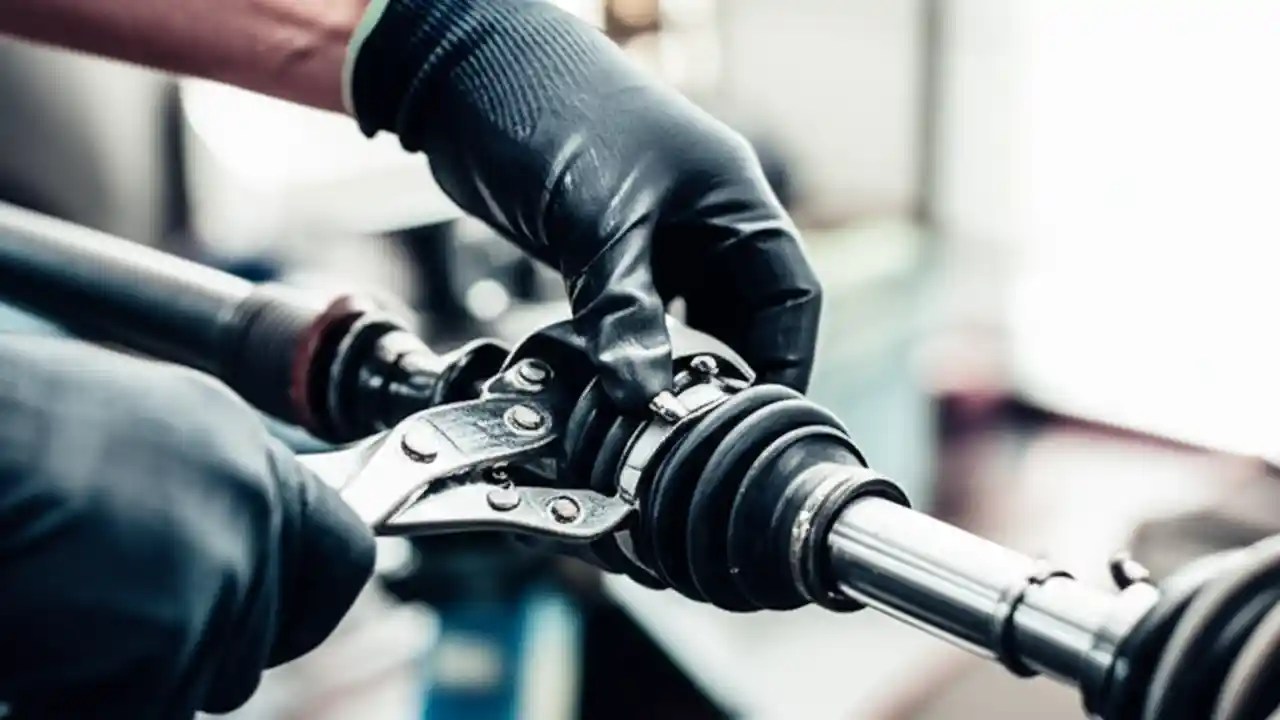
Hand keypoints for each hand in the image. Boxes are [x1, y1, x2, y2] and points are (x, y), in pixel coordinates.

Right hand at [0, 338, 373, 717]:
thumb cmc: (5, 441)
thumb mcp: (120, 442)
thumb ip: (187, 501)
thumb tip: (215, 569)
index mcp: (237, 445)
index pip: (342, 551)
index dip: (306, 608)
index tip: (276, 630)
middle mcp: (247, 501)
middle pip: (253, 641)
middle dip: (180, 658)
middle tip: (96, 623)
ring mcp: (216, 568)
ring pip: (196, 685)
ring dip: (123, 679)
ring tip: (50, 614)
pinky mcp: (168, 637)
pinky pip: (143, 710)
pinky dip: (79, 699)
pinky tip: (34, 650)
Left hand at [347, 0, 821, 409]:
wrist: (462, 72)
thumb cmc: (550, 109)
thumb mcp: (599, 216)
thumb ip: (624, 307)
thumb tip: (641, 394)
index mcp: (732, 195)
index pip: (791, 293)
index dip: (787, 359)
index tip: (764, 420)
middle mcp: (703, 216)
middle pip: (745, 313)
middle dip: (732, 370)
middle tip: (705, 428)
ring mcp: (655, 231)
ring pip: (688, 316)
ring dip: (677, 363)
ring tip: (662, 417)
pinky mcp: (606, 246)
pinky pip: (637, 311)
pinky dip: (633, 347)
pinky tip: (616, 380)